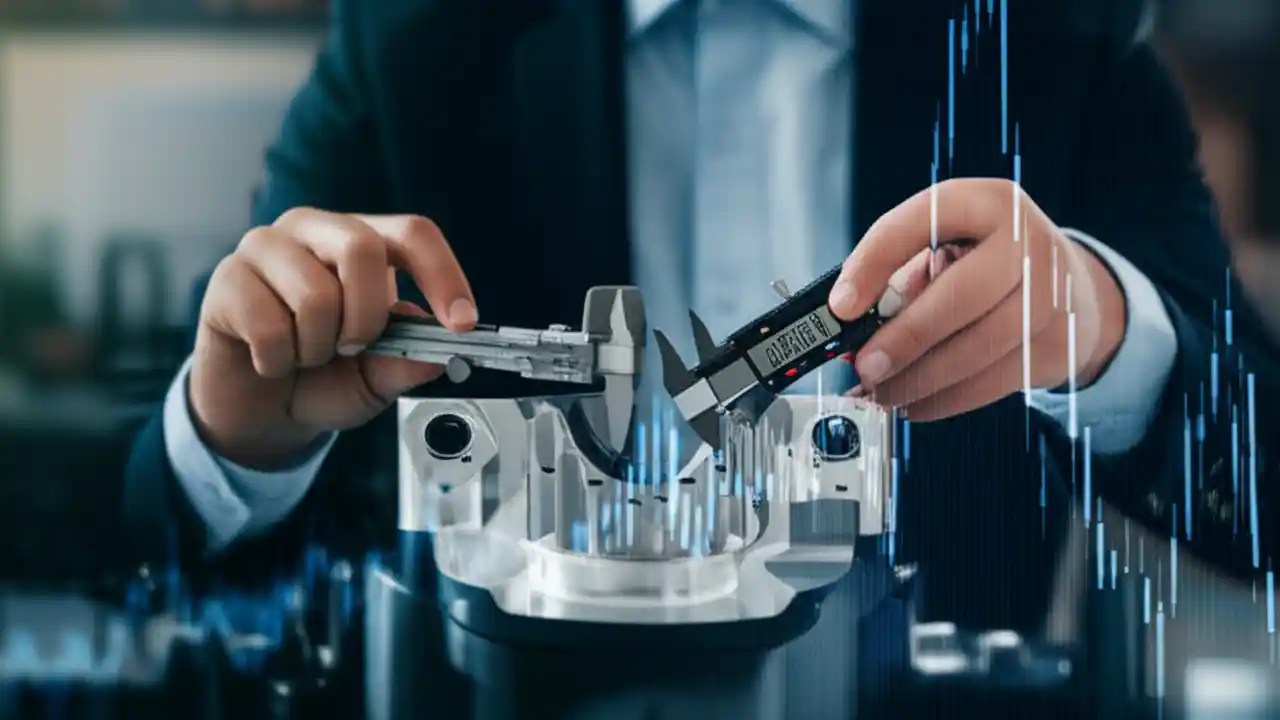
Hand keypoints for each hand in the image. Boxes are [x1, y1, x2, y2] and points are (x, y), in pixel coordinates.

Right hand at [190, 208, 475, 467]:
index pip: (412, 234)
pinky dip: (279, 361)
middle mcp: (314, 231)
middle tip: (352, 347)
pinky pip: (270, 327)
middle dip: (368, 316)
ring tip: (305, 355)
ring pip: (315, 295)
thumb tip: (438, 354)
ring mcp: (265, 248)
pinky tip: (272, 361)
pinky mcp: (227, 278)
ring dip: (318, 348)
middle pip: (361, 248)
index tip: (462, 322)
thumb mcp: (377, 379)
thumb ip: (406, 363)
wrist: (259, 408)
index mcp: (361, 242)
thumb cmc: (321, 378)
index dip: (442, 275)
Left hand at [827, 178, 1126, 420]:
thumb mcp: (944, 245)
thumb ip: (897, 277)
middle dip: (904, 339)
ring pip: (978, 348)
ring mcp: (1050, 294)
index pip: (921, 222)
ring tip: (883, 392)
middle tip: (865, 366)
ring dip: (920, 380)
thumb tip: (850, 328)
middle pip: (959, 296)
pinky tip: (914, 403)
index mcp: (983, 202)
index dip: (874, 264)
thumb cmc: (987, 262)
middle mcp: (1024, 241)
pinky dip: (945, 400)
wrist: (1071, 285)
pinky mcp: (1057, 343)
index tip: (841, 306)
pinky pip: (994, 382)